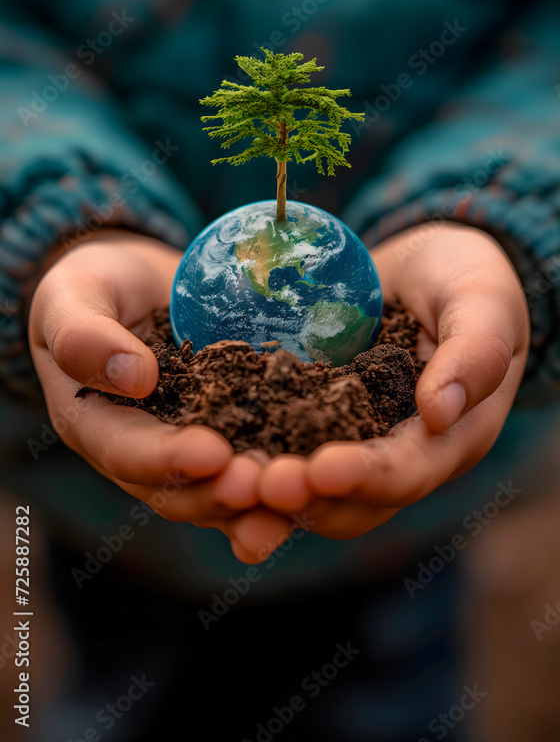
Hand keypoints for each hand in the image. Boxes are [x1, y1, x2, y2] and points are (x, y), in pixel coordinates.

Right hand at [28, 230, 286, 547]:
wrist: (139, 283)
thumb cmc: (95, 284)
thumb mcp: (72, 296)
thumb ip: (84, 334)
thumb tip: (134, 377)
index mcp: (96, 424)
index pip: (128, 450)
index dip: (167, 459)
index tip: (210, 453)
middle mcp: (144, 451)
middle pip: (180, 490)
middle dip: (223, 493)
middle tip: (265, 485)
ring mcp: (191, 446)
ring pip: (223, 491)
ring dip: (260, 502)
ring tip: (299, 494)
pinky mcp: (235, 433)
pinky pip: (259, 461)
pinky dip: (287, 477)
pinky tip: (326, 483)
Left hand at [250, 224, 529, 559]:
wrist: (427, 266)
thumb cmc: (465, 278)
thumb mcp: (483, 301)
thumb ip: (475, 350)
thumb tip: (442, 412)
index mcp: (449, 438)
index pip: (407, 472)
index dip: (364, 477)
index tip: (319, 470)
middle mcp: (398, 455)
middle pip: (351, 500)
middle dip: (304, 497)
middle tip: (256, 484)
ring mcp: (352, 441)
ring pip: (309, 488)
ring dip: (267, 490)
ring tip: (222, 474)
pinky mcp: (313, 418)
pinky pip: (279, 445)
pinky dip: (248, 452)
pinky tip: (206, 441)